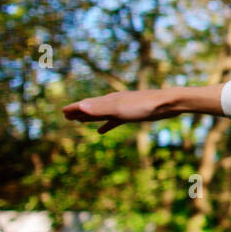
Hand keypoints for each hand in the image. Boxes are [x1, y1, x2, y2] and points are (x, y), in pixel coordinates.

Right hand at [62, 89, 176, 133]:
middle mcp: (114, 102)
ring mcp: (124, 108)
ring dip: (91, 118)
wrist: (168, 103)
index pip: (87, 104)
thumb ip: (100, 109)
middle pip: (93, 108)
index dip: (75, 108)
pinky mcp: (133, 114)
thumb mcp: (119, 109)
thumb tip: (79, 106)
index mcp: (108, 100)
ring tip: (80, 122)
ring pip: (102, 114)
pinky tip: (102, 131)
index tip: (62, 112)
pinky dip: (107, 125)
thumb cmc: (144, 106)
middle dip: (80, 113)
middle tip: (66, 117)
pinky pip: (115, 120)